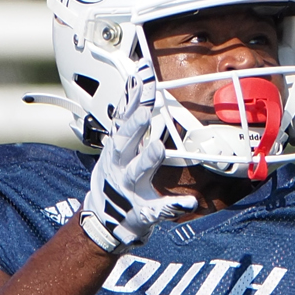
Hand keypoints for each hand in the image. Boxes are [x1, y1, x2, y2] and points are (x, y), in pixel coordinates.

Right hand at [79, 73, 196, 254]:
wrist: (104, 218)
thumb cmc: (116, 175)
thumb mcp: (118, 143)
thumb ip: (130, 114)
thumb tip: (138, 79)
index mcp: (117, 147)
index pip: (125, 118)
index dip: (133, 97)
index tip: (143, 76)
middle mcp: (120, 165)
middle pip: (124, 142)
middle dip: (134, 127)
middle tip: (146, 111)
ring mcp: (130, 188)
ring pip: (137, 172)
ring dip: (146, 159)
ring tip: (158, 147)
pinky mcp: (142, 211)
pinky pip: (159, 208)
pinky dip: (173, 206)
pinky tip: (190, 202)